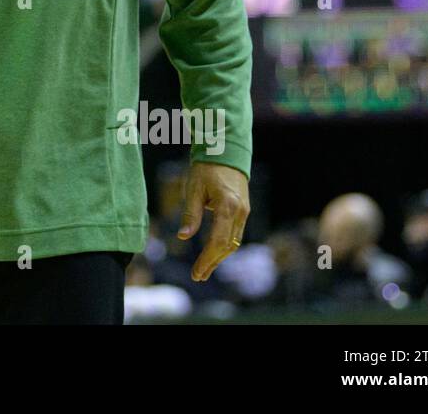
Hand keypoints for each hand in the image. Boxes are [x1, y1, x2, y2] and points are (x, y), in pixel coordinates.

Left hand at [177, 161, 249, 281]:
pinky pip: (236, 234)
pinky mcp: (244, 210)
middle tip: (198, 276)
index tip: (196, 272)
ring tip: (204, 270)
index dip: (207, 259)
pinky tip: (214, 254)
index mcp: (227, 206)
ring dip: (219, 257)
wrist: (225, 151)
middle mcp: (240, 212)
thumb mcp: (193, 189)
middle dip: (212, 263)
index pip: (218, 241)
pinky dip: (224, 247)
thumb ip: (190, 214)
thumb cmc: (206, 168)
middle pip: (228, 246)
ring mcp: (245, 212)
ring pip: (234, 242)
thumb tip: (183, 237)